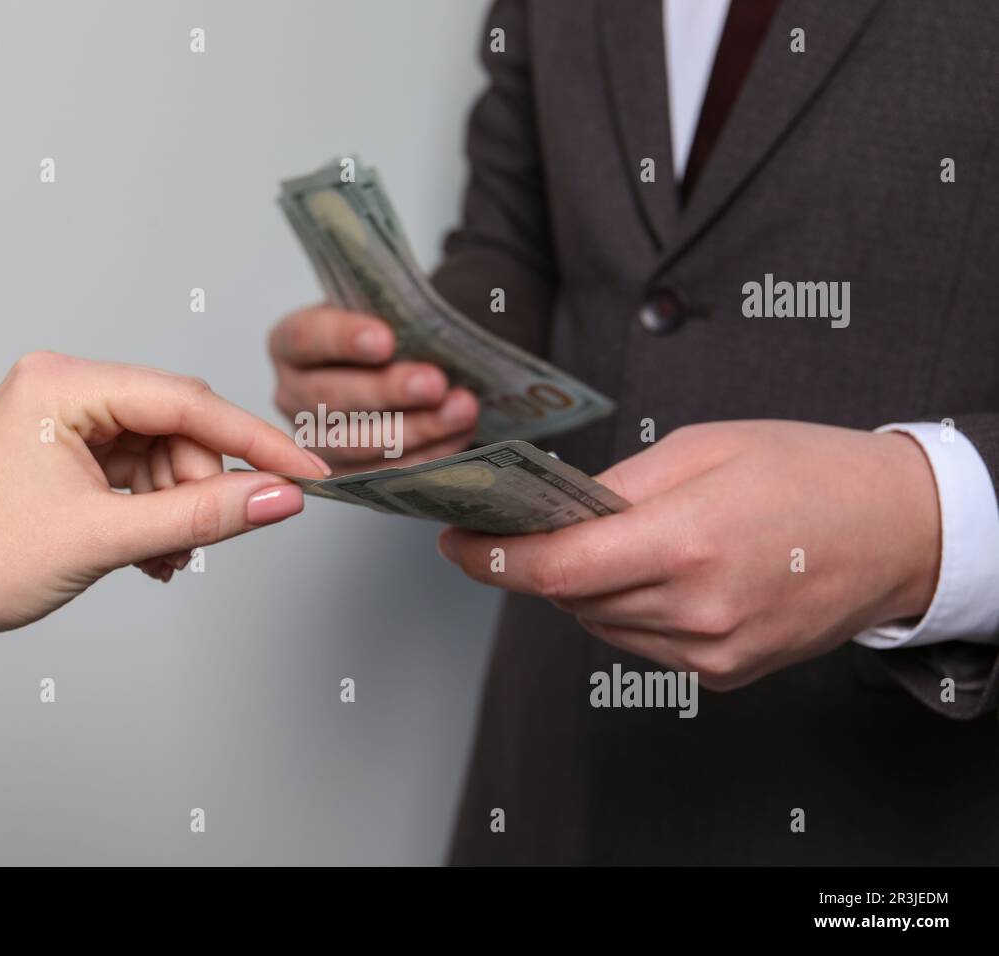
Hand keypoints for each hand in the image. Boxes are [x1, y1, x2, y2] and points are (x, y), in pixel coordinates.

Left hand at [0, 351, 328, 641]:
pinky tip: (151, 552)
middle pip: (180, 426)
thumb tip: (281, 498)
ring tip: (163, 559)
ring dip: (178, 507)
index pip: (187, 402)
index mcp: (63, 384)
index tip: (305, 470)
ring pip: (166, 452)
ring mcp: (69, 417)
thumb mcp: (107, 536)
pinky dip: (156, 510)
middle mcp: (66, 386)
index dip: (254, 441)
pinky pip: (142, 470)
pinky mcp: (71, 448)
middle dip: (200, 486)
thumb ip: (202, 514)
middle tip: (196, 541)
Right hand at [269, 304, 479, 471]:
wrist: (398, 371)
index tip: (386, 340)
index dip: (343, 340)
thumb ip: (392, 315)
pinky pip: (382, 474)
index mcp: (289, 344)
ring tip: (460, 411)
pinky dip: (425, 455)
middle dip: (387, 391)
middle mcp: (292, 395)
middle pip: (331, 397)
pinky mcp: (343, 476)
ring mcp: (314, 440)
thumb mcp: (380, 313)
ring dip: (414, 429)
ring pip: (356, 443)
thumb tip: (430, 324)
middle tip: (433, 384)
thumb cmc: (386, 334)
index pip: (306, 339)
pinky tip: (458, 435)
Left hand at [437, 421, 941, 689]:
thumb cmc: (807, 472)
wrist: (899, 531)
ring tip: (627, 540)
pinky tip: (661, 572)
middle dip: (543, 561)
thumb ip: (617, 486)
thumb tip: (552, 511)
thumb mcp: (703, 446)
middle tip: (540, 523)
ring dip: (586, 586)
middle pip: (570, 598)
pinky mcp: (724, 673)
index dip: (492, 559)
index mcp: (685, 543)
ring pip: (600, 624)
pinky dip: (627, 609)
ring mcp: (711, 652)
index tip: (455, 542)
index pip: (556, 569)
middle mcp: (695, 611)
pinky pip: (641, 644)